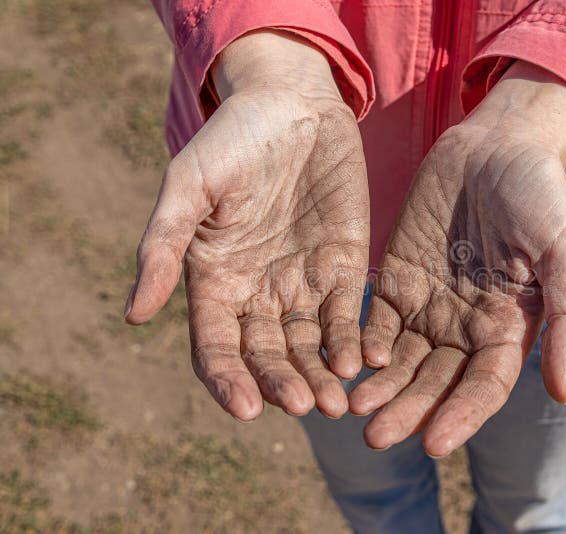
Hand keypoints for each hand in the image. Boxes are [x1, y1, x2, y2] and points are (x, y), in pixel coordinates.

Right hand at [125, 31, 368, 420]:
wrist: (293, 103)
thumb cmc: (232, 140)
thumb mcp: (188, 187)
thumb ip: (162, 247)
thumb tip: (133, 316)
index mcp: (215, 280)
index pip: (217, 347)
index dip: (229, 380)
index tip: (245, 408)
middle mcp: (259, 292)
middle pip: (269, 354)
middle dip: (284, 383)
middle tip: (305, 406)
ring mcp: (304, 282)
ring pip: (311, 345)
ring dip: (323, 374)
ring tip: (337, 400)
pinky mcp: (346, 267)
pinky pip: (351, 314)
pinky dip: (356, 340)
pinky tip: (366, 360)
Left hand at [349, 62, 565, 455]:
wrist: (496, 144)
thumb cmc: (539, 195)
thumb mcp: (563, 250)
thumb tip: (561, 391)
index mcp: (507, 328)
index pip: (483, 386)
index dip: (461, 416)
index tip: (433, 444)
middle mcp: (465, 327)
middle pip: (435, 382)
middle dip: (408, 411)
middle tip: (374, 437)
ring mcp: (428, 305)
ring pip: (401, 361)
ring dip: (379, 388)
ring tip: (352, 410)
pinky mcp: (395, 280)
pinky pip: (376, 322)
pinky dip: (363, 345)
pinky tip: (349, 362)